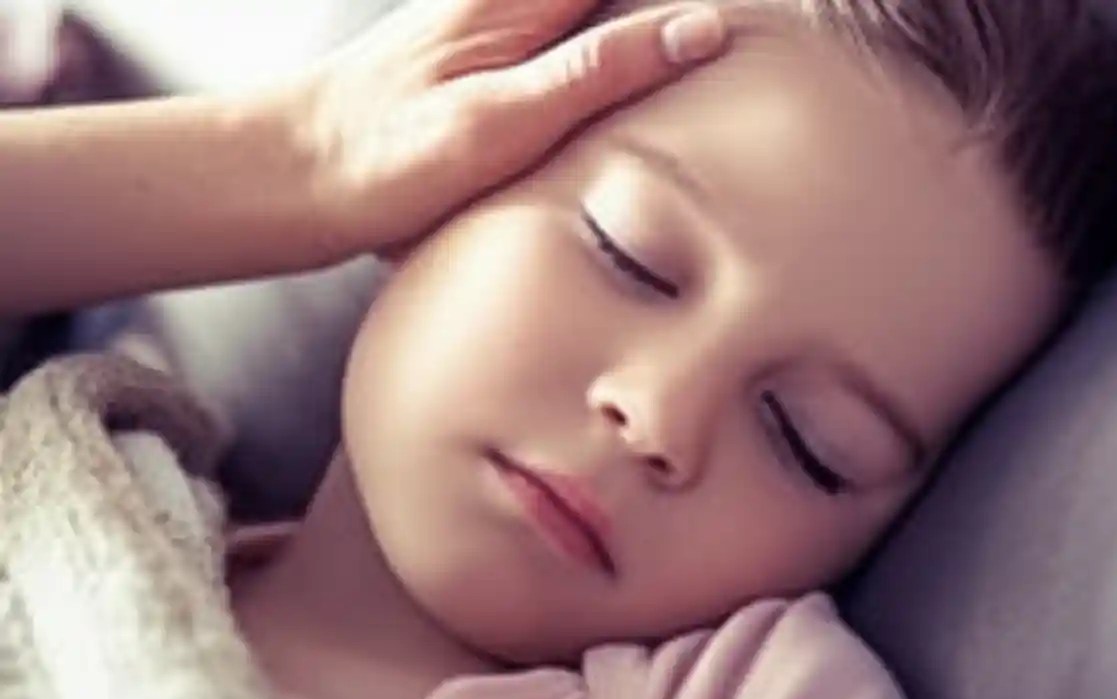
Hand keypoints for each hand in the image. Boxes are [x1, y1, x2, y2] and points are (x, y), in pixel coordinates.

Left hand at [288, 0, 728, 263]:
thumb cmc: (382, 158)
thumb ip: (598, 72)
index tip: (745, 11)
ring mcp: (491, 20)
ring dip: (635, 16)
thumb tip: (697, 28)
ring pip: (587, 5)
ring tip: (699, 39)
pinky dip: (601, 36)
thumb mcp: (500, 122)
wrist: (284, 175)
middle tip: (735, 27)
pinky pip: (562, 24)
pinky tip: (619, 57)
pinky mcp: (478, 55)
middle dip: (670, 3)